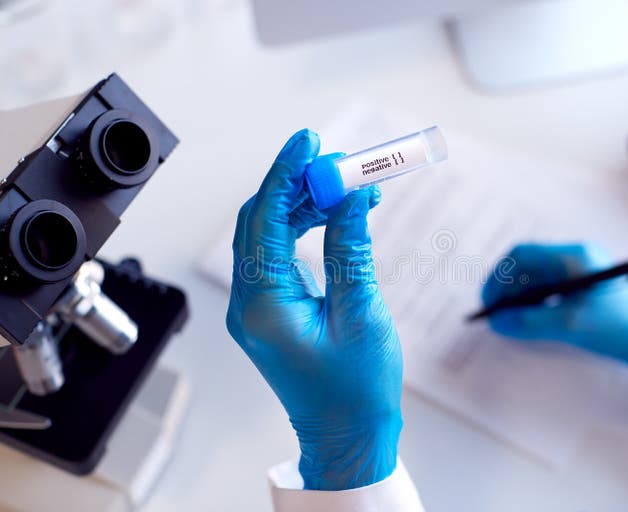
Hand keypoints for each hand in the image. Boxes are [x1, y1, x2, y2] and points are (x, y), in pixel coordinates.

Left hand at [226, 130, 402, 490]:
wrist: (348, 434)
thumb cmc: (356, 389)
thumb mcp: (361, 313)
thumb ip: (352, 249)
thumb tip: (351, 196)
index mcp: (264, 305)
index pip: (265, 219)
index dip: (286, 174)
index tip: (310, 142)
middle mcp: (249, 303)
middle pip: (262, 220)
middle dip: (298, 184)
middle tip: (339, 163)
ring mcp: (256, 306)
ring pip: (270, 233)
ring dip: (306, 205)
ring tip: (350, 188)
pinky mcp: (271, 308)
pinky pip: (281, 254)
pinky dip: (307, 229)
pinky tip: (337, 216)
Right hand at [482, 243, 627, 374]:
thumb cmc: (619, 326)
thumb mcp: (569, 324)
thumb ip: (529, 322)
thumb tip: (498, 322)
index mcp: (572, 256)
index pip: (522, 255)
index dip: (499, 277)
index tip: (490, 302)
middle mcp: (574, 259)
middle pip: (526, 266)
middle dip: (507, 289)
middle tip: (497, 315)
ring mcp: (579, 273)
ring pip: (535, 279)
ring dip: (519, 298)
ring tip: (511, 321)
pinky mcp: (583, 289)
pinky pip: (548, 291)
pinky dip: (533, 304)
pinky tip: (530, 322)